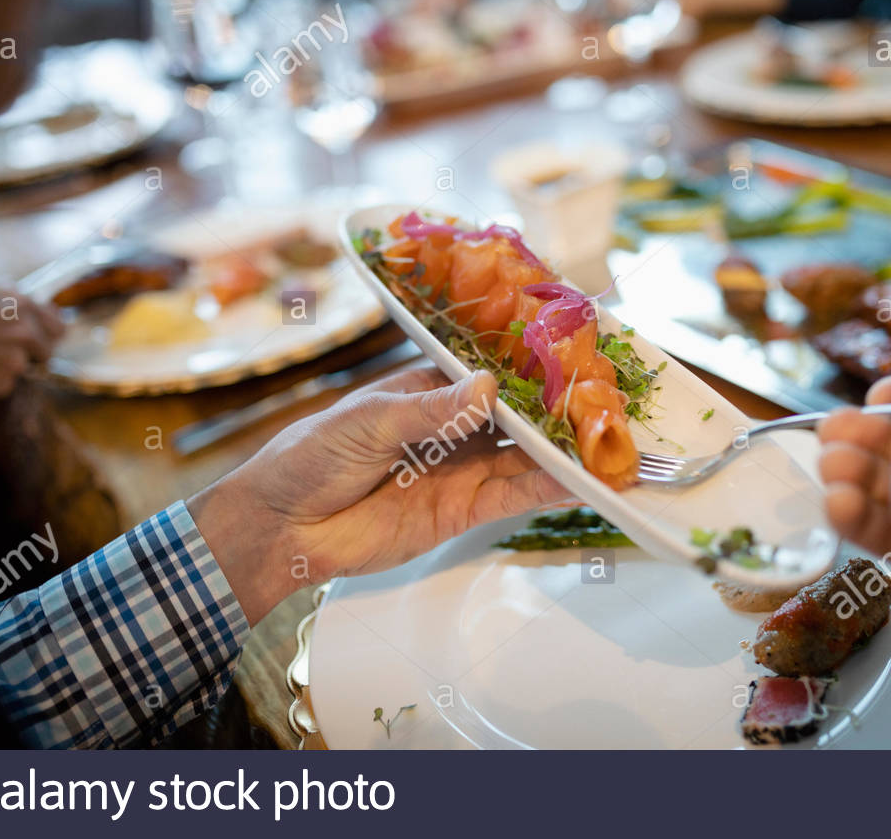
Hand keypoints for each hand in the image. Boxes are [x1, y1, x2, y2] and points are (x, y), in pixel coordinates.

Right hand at [0, 277, 62, 400]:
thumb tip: (11, 291)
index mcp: (23, 305)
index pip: (58, 325)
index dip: (49, 333)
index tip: (41, 338)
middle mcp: (28, 333)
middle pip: (46, 352)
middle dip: (30, 355)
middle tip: (2, 353)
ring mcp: (18, 361)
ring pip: (19, 369)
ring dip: (3, 368)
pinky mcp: (2, 384)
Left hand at [191, 366, 570, 623]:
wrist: (283, 528)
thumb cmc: (312, 455)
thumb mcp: (368, 421)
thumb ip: (430, 410)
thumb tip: (486, 389)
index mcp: (431, 390)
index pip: (490, 376)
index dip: (529, 370)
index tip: (572, 361)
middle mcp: (455, 428)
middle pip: (517, 418)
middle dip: (558, 413)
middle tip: (607, 408)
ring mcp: (462, 470)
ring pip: (524, 458)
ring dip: (563, 453)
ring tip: (608, 447)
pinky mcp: (462, 513)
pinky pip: (511, 499)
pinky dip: (545, 491)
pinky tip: (578, 482)